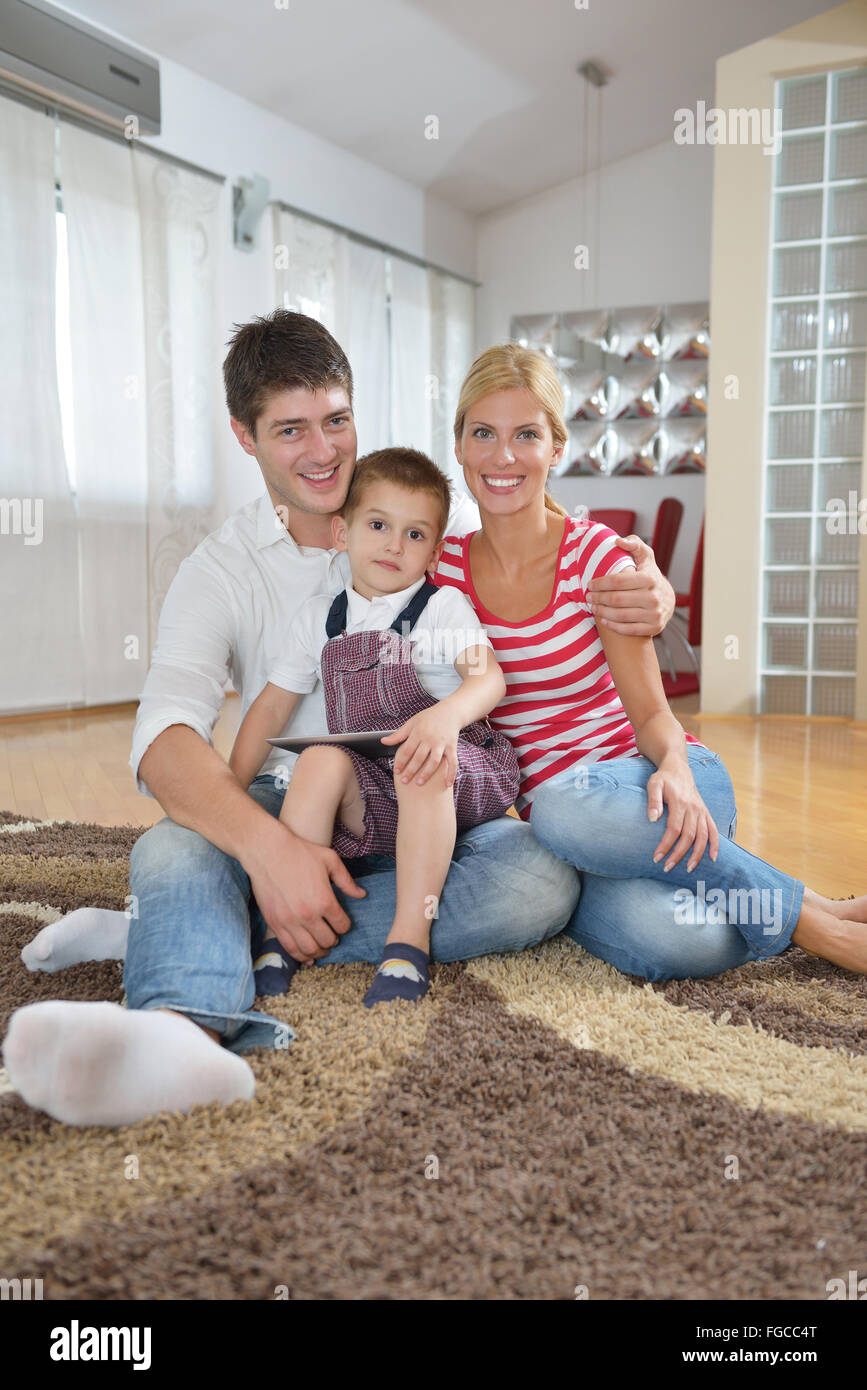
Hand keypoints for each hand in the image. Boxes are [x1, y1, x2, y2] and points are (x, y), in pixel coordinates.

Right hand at [244, 820, 365, 963]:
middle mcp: (308, 915)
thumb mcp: (330, 860)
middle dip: (334, 940)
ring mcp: (289, 921)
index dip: (345, 926)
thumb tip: (361, 895)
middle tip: (333, 936)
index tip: (342, 922)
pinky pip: (289, 948)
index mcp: (324, 900)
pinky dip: (300, 956)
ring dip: (319, 952)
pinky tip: (306, 955)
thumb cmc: (299, 852)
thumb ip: (346, 880)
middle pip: (327, 941)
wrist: (267, 851)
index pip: (342, 925)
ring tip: (322, 947)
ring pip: (309, 950)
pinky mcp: (274, 923)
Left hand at [380, 706, 461, 785]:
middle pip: (419, 758)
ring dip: (426, 773)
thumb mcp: (412, 722)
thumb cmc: (429, 717)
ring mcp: (442, 743)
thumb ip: (398, 734)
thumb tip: (383, 741)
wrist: (450, 711)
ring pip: (434, 761)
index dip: (401, 761)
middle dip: (411, 770)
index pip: (407, 750)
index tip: (396, 771)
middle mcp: (430, 738)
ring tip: (419, 783)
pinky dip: (451, 773)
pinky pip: (452, 762)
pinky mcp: (452, 747)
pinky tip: (447, 784)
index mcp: (418, 732)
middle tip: (404, 781)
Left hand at [588, 535, 675, 634]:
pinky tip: (603, 620)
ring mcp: (654, 614)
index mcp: (650, 578)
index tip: (590, 583)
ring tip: (593, 607)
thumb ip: (634, 545)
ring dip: (602, 612)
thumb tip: (618, 541)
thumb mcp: (645, 557)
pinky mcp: (654, 628)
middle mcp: (653, 597)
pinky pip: (629, 630)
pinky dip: (613, 626)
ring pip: (621, 615)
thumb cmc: (650, 576)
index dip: (600, 583)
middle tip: (588, 597)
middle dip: (598, 598)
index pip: (618, 581)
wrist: (668, 600)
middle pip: (617, 599)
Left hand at [646, 758, 719, 872]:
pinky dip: (715, 845)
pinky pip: (714, 830)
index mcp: (681, 803)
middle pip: (689, 836)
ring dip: (697, 855)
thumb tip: (652, 819)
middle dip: (678, 854)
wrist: (678, 768)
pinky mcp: (706, 813)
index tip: (656, 858)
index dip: (666, 845)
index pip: (674, 829)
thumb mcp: (653, 784)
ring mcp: (702, 811)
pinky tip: (712, 858)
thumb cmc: (663, 779)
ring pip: (703, 837)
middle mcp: (694, 808)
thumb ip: (653, 801)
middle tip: (666, 867)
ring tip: (688, 869)